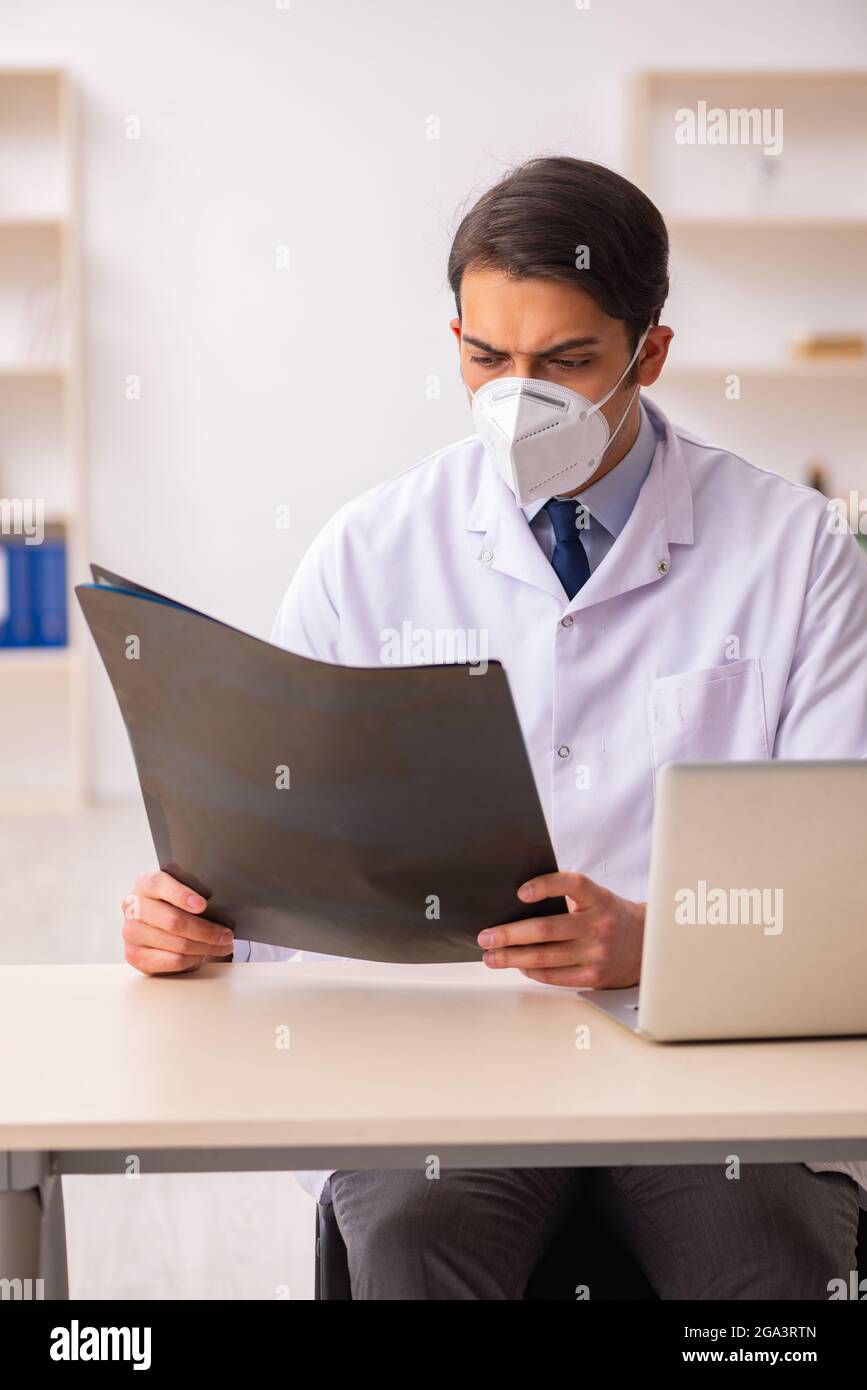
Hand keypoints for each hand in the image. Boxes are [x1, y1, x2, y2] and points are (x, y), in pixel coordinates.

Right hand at [121, 870, 233, 975]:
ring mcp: (131, 932)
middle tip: (226, 934)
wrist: (158, 928)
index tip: (202, 905)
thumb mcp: (181, 893)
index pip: (160, 884)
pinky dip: (194, 959)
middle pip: (173, 921)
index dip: (182, 895)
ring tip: (222, 945)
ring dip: (205, 946)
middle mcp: (133, 906)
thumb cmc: (174, 906)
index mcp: (145, 883)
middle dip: (206, 930)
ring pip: (177, 944)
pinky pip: (172, 960)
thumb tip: (221, 903)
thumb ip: (193, 893)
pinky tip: (204, 954)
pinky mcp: (134, 955)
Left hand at [477, 872, 644, 989]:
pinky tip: (518, 966)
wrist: (648, 944)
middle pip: (546, 929)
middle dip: (509, 934)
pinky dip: (532, 971)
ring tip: (492, 956)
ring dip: (512, 957)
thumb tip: (520, 904)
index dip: (545, 886)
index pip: (571, 885)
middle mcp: (599, 925)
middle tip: (486, 936)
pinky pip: (555, 976)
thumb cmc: (613, 916)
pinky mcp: (594, 977)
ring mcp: (597, 953)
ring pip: (545, 957)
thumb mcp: (598, 898)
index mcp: (599, 899)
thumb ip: (569, 897)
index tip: (520, 892)